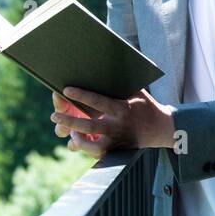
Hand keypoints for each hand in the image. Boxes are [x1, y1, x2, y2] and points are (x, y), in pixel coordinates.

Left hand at [50, 87, 176, 158]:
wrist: (161, 129)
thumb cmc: (145, 105)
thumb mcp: (137, 91)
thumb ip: (121, 82)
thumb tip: (108, 62)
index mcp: (123, 108)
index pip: (98, 101)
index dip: (81, 95)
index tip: (66, 89)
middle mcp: (118, 126)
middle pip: (90, 126)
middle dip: (70, 122)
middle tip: (53, 116)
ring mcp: (117, 140)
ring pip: (93, 145)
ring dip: (77, 139)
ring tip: (67, 132)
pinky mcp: (116, 150)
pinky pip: (97, 153)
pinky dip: (85, 149)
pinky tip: (76, 141)